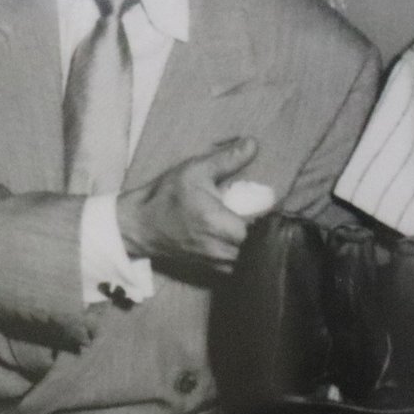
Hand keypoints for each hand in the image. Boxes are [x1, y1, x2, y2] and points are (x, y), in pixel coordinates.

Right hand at [117, 137, 257, 273]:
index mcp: (218, 223)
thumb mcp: (195, 171)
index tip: (273, 205)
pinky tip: (244, 241)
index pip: (261, 228)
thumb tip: (254, 143)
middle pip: (259, 246)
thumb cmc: (167, 196)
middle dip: (266, 231)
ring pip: (251, 260)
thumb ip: (228, 159)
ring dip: (257, 245)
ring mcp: (216, 263)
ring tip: (257, 227)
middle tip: (268, 215)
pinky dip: (245, 256)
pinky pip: (239, 267)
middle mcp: (220, 248)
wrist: (140, 226)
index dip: (271, 218)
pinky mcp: (212, 270)